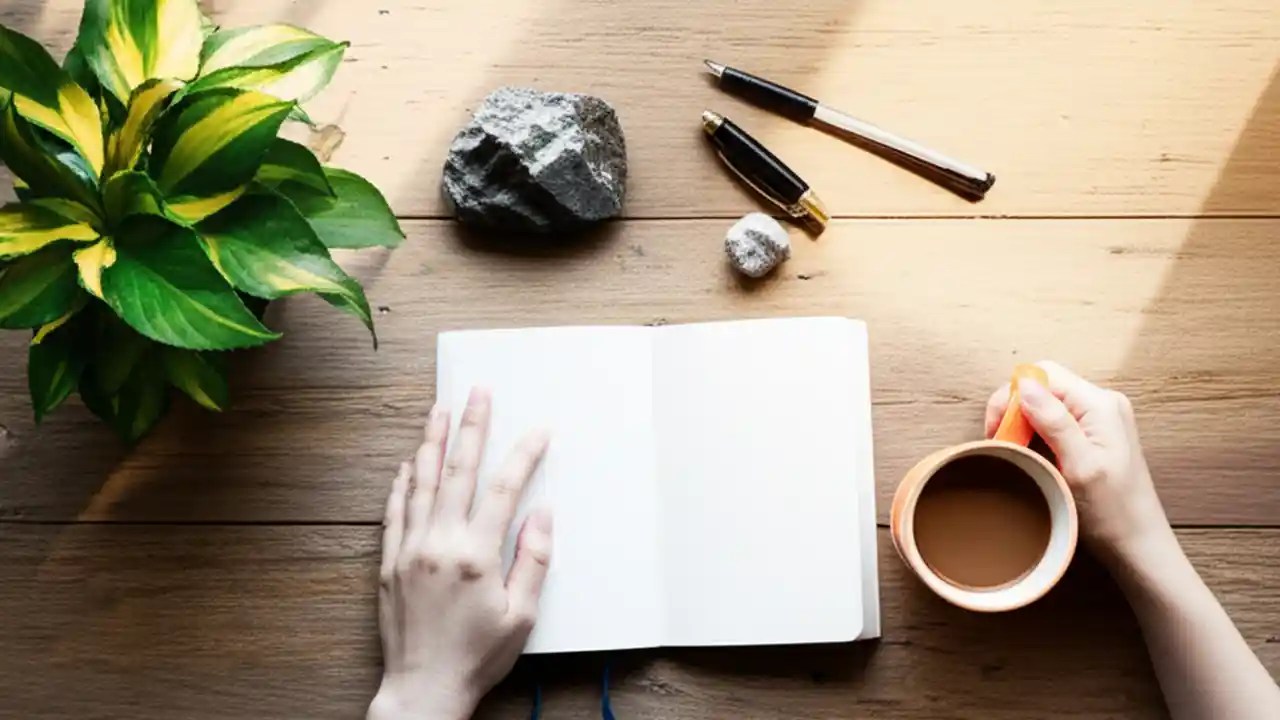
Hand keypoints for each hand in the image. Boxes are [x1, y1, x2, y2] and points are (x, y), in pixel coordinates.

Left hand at [369, 389, 552, 719]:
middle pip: (458, 471)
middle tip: (477, 392)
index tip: (538, 431)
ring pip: (421, 483)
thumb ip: (533, 560)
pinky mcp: (390, 564)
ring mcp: (410, 550)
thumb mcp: (522, 615)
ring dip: (432, 443)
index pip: (504, 489)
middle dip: (471, 427)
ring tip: (439, 410)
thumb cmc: (477, 657)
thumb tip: (541, 514)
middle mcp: (440, 544)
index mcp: (476, 555)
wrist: (422, 689)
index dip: (523, 455)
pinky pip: (394, 511)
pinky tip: (407, 465)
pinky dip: (402, 484)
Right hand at [984, 361, 1172, 562]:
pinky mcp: (1093, 435)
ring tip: (1019, 456)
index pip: (1043, 375)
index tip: (998, 431)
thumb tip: (1024, 384)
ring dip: (1023, 426)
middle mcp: (1101, 404)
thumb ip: (1054, 421)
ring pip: (1045, 404)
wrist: (1137, 546)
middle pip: (1043, 386)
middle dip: (1014, 411)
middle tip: (1003, 445)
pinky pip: (1054, 422)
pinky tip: (1034, 459)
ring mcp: (1099, 419)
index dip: (1012, 396)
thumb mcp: (1080, 467)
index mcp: (1100, 405)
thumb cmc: (1113, 513)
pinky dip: (1036, 437)